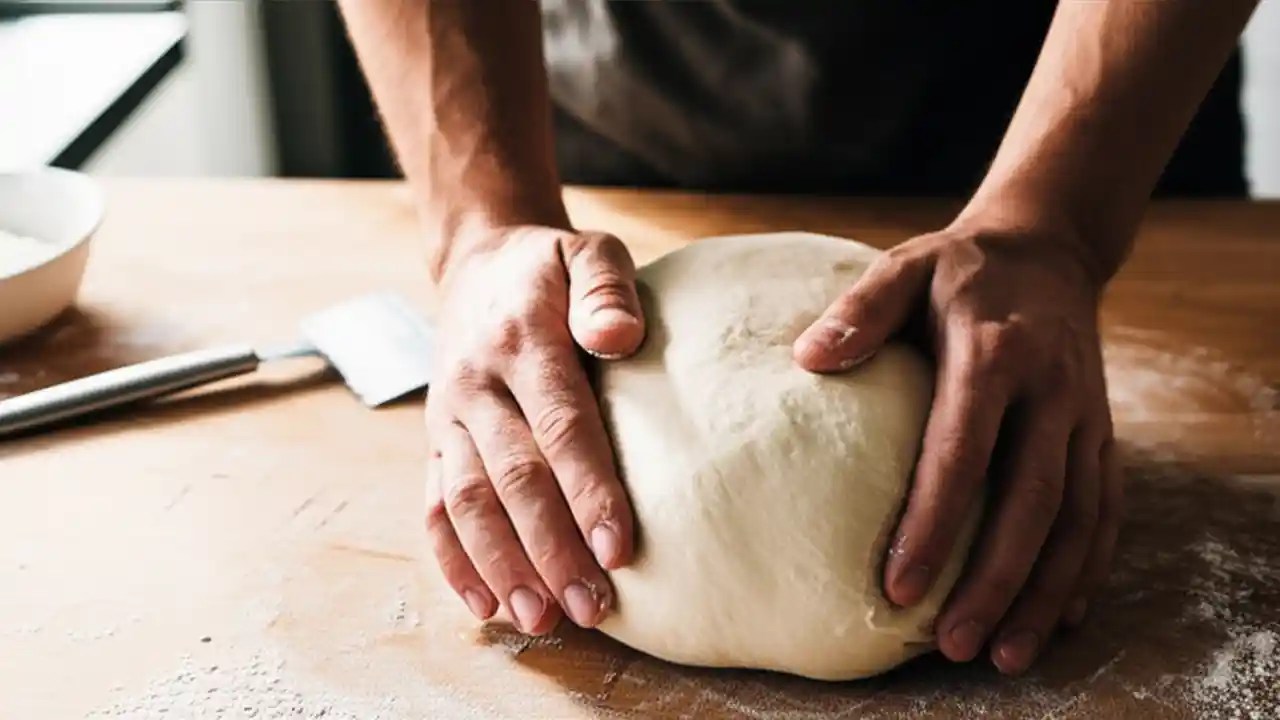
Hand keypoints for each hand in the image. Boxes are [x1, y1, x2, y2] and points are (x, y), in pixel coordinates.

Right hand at [424, 225, 644, 634]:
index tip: (620, 546)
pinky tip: (488, 606)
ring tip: (542, 620)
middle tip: (593, 605)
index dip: (588, 488)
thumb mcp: (587, 252)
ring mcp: (449, 420)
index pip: (559, 423)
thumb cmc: (550, 270)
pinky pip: (433, 508)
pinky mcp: (435, 444)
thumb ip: (606, 288)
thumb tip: (618, 338)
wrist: (478, 264)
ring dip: (504, 565)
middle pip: (513, 477)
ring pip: (468, 503)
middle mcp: (476, 386)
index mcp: (521, 341)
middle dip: (552, 547)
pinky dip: (455, 561)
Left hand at [793, 219, 1122, 674]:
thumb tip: (808, 359)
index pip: (964, 450)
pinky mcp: (1103, 433)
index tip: (899, 585)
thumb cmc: (959, 269)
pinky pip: (1106, 508)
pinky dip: (1088, 567)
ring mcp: (1086, 416)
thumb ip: (861, 308)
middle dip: (995, 580)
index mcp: (996, 352)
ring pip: (1078, 518)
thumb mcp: (907, 265)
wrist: (1050, 249)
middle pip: (1031, 501)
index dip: (935, 522)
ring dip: (1046, 592)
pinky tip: (1062, 617)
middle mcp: (1052, 390)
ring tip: (1006, 654)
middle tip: (954, 646)